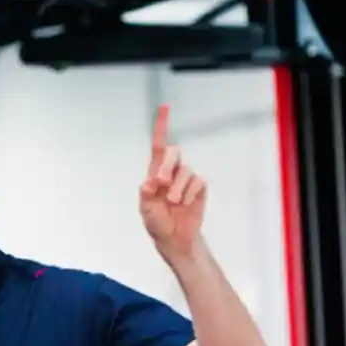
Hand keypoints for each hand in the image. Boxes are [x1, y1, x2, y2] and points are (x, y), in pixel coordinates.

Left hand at [140, 104, 206, 261]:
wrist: (175, 239)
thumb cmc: (157, 222)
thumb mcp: (146, 211)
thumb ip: (146, 196)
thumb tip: (148, 183)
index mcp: (155, 172)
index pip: (158, 145)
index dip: (162, 125)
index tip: (165, 106)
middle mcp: (171, 171)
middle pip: (173, 152)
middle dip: (167, 165)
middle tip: (160, 182)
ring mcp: (186, 179)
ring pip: (185, 170)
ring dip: (178, 188)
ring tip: (173, 202)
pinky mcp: (199, 188)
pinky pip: (198, 182)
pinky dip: (190, 194)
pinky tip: (186, 204)